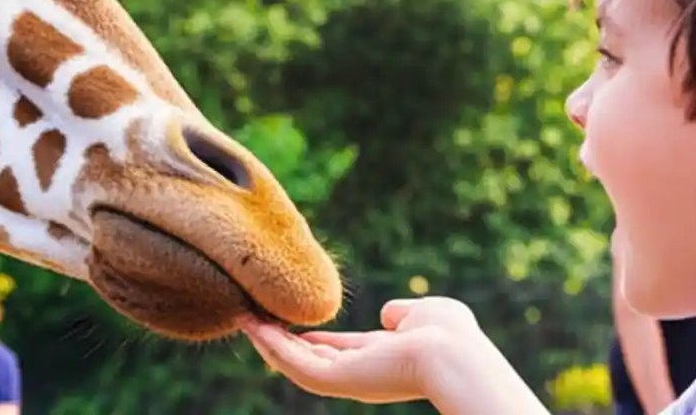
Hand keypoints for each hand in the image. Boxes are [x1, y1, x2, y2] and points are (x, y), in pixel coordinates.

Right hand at [240, 296, 548, 413]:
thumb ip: (402, 313)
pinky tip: (252, 327)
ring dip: (267, 342)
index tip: (284, 322)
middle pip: (309, 359)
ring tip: (242, 319)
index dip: (309, 336)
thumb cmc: (449, 334)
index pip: (335, 349)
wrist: (454, 354)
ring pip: (295, 364)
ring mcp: (347, 380)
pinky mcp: (337, 381)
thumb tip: (388, 314)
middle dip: (278, 340)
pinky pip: (295, 364)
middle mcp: (359, 372)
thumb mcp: (423, 314)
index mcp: (380, 356)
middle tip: (249, 319)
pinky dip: (271, 346)